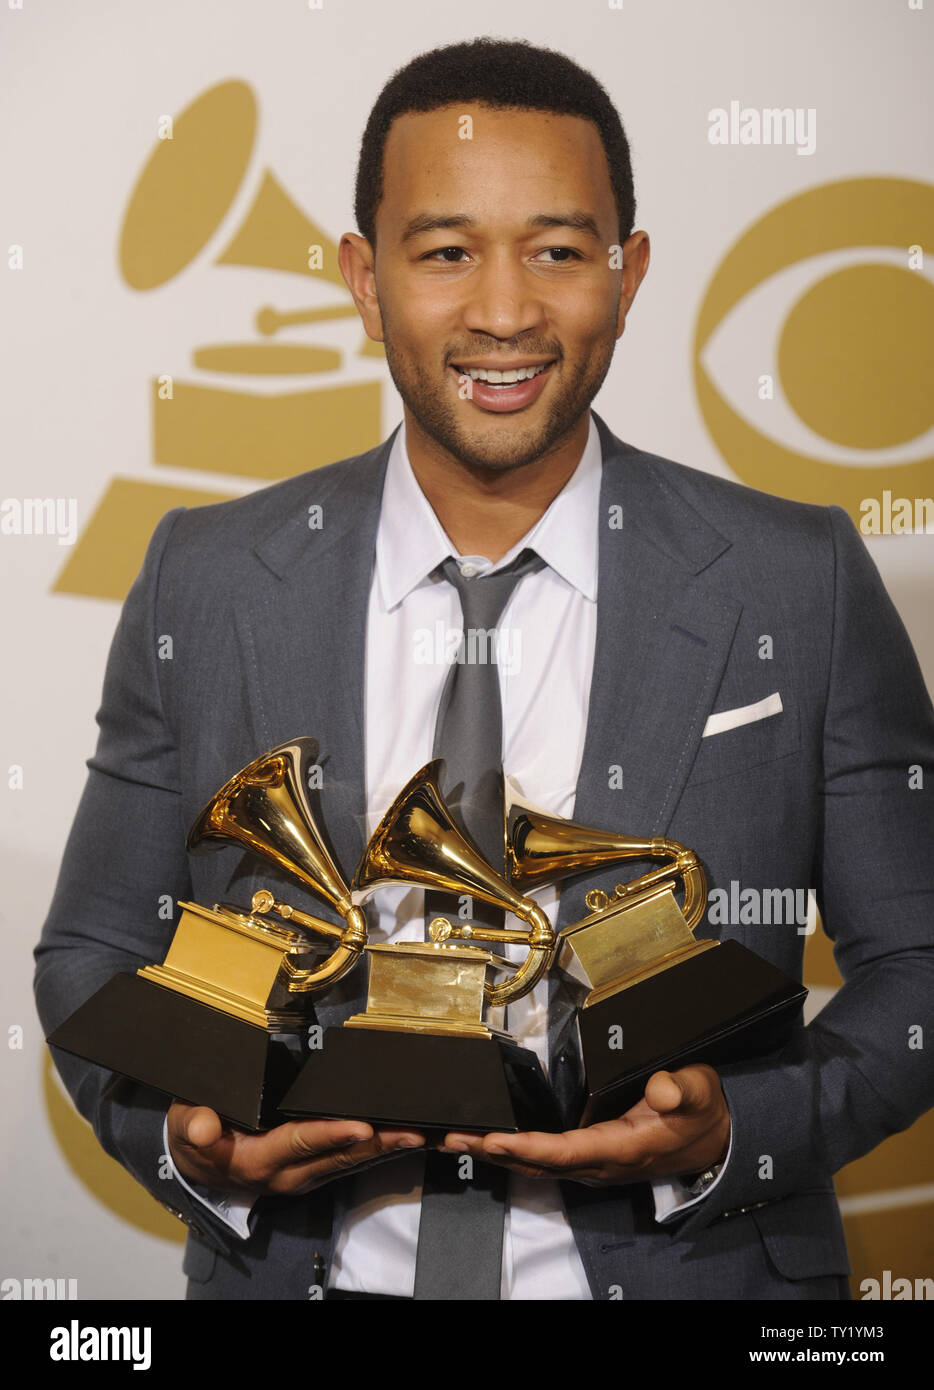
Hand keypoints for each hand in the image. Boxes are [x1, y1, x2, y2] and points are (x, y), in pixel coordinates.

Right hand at [167, 1101, 424, 1196]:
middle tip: (414, 1130)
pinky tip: (405, 1136)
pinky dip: (380, 1149)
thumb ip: (194, 1126)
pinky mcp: (315, 1169)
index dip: (332, 1135)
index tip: (362, 1126)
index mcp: (259, 1160)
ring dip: (388, 1148)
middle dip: (379, 1144)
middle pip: (339, 1156)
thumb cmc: (194, 1137)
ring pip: (352, 1161)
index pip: (301, 1143)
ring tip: (423, 1133)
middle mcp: (289, 1173)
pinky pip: (352, 1161)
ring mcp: (305, 1174)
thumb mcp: (184, 1126)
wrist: (196, 1163)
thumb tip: (205, 1128)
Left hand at [441, 1065, 729, 1186]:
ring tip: (453, 1138)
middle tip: (450, 1137)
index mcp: (622, 1147)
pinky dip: (510, 1150)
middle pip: (537, 1163)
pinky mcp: (588, 1154)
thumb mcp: (698, 1091)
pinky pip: (543, 1158)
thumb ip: (680, 1089)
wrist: (714, 1135)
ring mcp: (592, 1162)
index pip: (566, 1151)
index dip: (527, 1148)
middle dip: (492, 1152)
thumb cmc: (701, 1110)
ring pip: (534, 1163)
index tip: (491, 1139)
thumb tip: (659, 1088)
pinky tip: (486, 1139)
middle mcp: (600, 1162)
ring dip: (493, 1153)